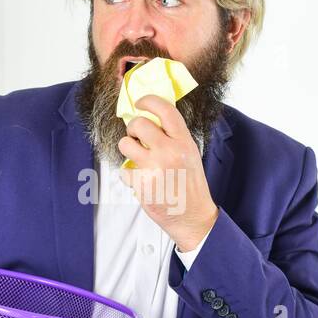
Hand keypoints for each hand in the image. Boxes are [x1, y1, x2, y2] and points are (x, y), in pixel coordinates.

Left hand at [117, 94, 218, 250]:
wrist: (193, 217)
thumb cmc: (190, 185)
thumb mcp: (190, 154)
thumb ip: (173, 137)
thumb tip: (150, 119)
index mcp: (184, 142)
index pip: (165, 110)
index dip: (149, 101)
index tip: (140, 102)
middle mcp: (170, 152)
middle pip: (139, 124)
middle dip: (133, 127)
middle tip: (136, 136)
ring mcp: (155, 169)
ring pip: (125, 144)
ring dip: (128, 148)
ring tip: (138, 158)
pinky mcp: (143, 185)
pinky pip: (124, 170)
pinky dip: (130, 175)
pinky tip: (143, 180)